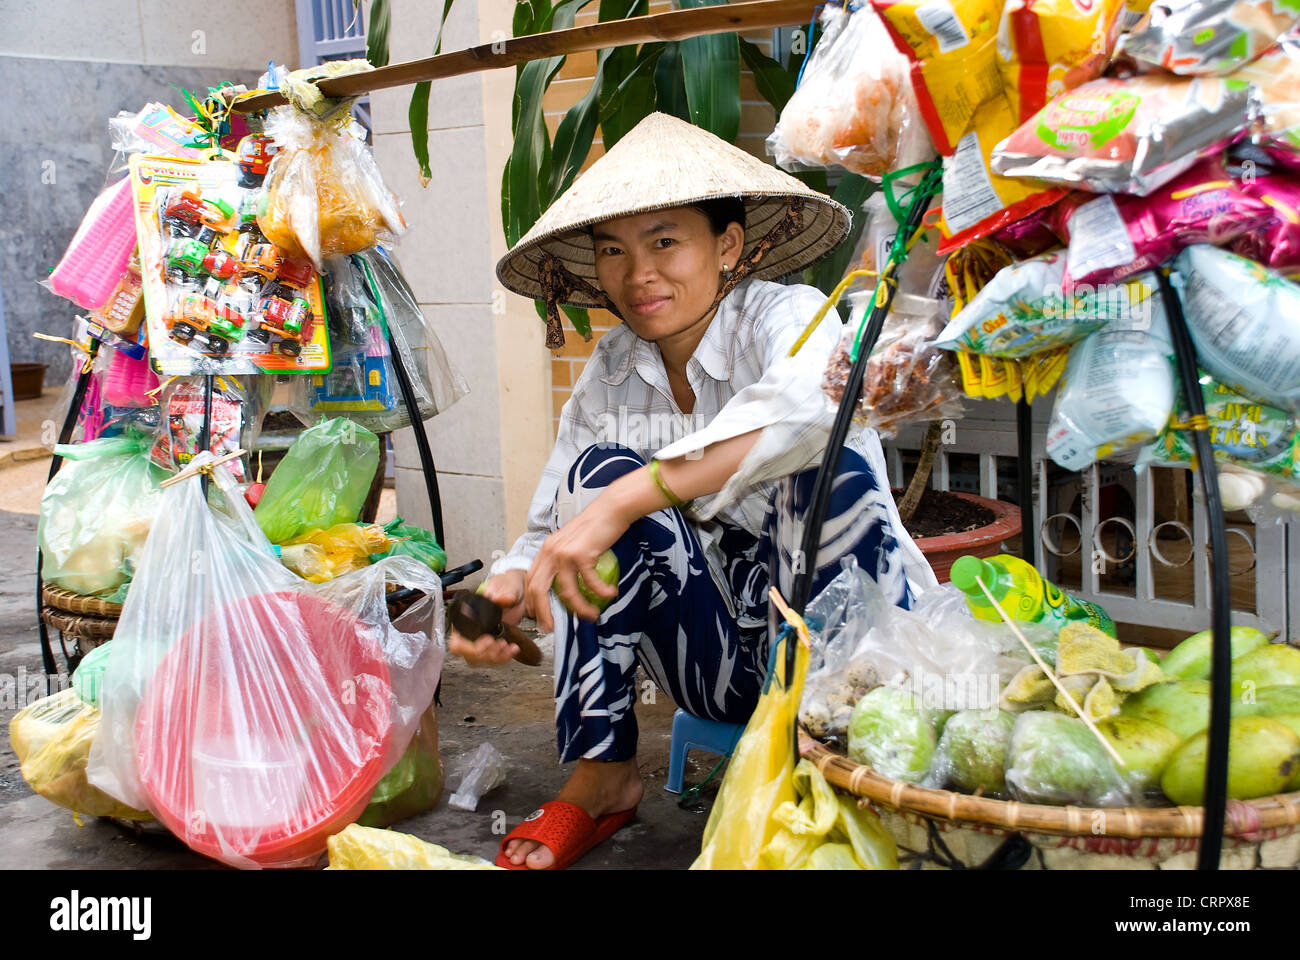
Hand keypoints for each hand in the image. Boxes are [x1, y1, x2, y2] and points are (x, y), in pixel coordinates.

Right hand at [447, 571, 524, 666]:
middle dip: (483, 654)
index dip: (467, 646)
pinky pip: (493, 659)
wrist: (519, 592)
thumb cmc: (505, 585)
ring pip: (480, 660)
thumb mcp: (506, 585)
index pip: (456, 641)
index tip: (486, 639)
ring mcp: (480, 640)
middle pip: (467, 655)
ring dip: (494, 657)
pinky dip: (504, 657)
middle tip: (498, 644)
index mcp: (464, 617)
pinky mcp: (492, 645)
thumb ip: (503, 592)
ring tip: (507, 646)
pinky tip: (513, 649)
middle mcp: (469, 631)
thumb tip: (498, 598)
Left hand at [524, 499, 623, 632]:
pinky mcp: (581, 555)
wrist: (610, 509)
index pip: (531, 580)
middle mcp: (550, 552)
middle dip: (543, 613)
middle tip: (551, 627)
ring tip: (591, 615)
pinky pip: (589, 583)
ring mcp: (564, 554)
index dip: (532, 600)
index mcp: (546, 550)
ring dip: (579, 608)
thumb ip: (563, 561)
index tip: (539, 615)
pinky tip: (610, 594)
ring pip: (566, 592)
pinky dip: (601, 592)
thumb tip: (566, 585)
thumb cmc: (595, 527)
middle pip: (538, 589)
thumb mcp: (571, 543)